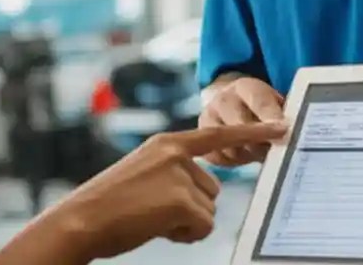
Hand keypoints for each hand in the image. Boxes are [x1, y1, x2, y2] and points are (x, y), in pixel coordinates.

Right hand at [55, 122, 288, 260]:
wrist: (80, 221)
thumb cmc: (108, 206)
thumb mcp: (142, 176)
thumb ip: (172, 175)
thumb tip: (202, 198)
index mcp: (166, 143)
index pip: (217, 135)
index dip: (252, 131)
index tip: (282, 126)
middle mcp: (175, 153)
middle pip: (213, 188)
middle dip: (191, 208)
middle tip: (154, 212)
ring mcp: (179, 174)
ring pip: (208, 209)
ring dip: (187, 223)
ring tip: (151, 219)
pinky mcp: (180, 199)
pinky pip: (203, 226)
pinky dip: (184, 235)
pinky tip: (156, 229)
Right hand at [198, 76, 285, 166]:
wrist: (230, 103)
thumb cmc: (260, 106)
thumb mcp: (273, 101)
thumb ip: (283, 112)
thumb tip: (294, 129)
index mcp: (244, 86)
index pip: (258, 101)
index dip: (272, 117)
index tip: (285, 130)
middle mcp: (222, 100)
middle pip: (240, 126)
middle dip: (261, 142)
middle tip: (277, 152)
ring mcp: (208, 119)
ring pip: (230, 146)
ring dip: (249, 155)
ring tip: (262, 154)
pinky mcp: (200, 138)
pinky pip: (218, 157)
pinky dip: (234, 161)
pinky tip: (245, 156)